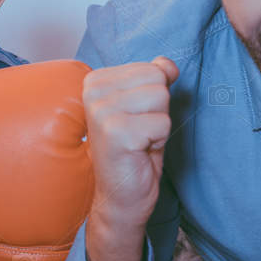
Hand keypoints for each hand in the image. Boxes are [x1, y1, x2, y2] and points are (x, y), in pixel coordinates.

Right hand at [80, 56, 177, 260]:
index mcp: (95, 81)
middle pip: (157, 80)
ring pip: (161, 98)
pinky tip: (140, 152)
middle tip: (140, 133)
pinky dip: (159, 141)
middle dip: (158, 110)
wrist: (121, 197)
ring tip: (140, 141)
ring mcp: (101, 111)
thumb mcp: (146, 108)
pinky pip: (162, 123)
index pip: (152, 68)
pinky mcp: (116, 132)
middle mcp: (92, 92)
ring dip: (159, 125)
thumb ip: (154, 79)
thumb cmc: (134, 152)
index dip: (153, 98)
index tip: (136, 120)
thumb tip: (167, 63)